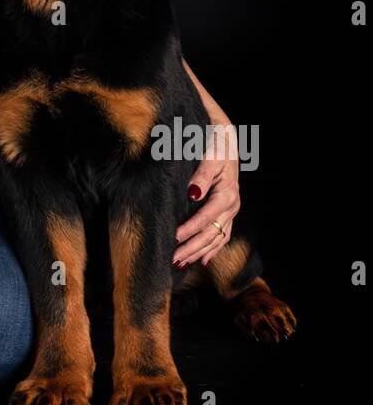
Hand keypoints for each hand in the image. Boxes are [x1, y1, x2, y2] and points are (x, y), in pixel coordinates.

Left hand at [173, 122, 240, 266]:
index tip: (174, 238)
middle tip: (173, 260)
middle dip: (192, 248)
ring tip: (180, 264)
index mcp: (228, 194)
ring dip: (198, 253)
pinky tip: (202, 260)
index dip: (190, 230)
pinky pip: (221, 236)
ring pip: (216, 238)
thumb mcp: (210, 156)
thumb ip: (202, 176)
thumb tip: (193, 193)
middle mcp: (232, 206)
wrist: (225, 139)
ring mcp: (231, 212)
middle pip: (211, 234)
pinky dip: (212, 250)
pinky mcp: (227, 213)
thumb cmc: (215, 146)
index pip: (206, 217)